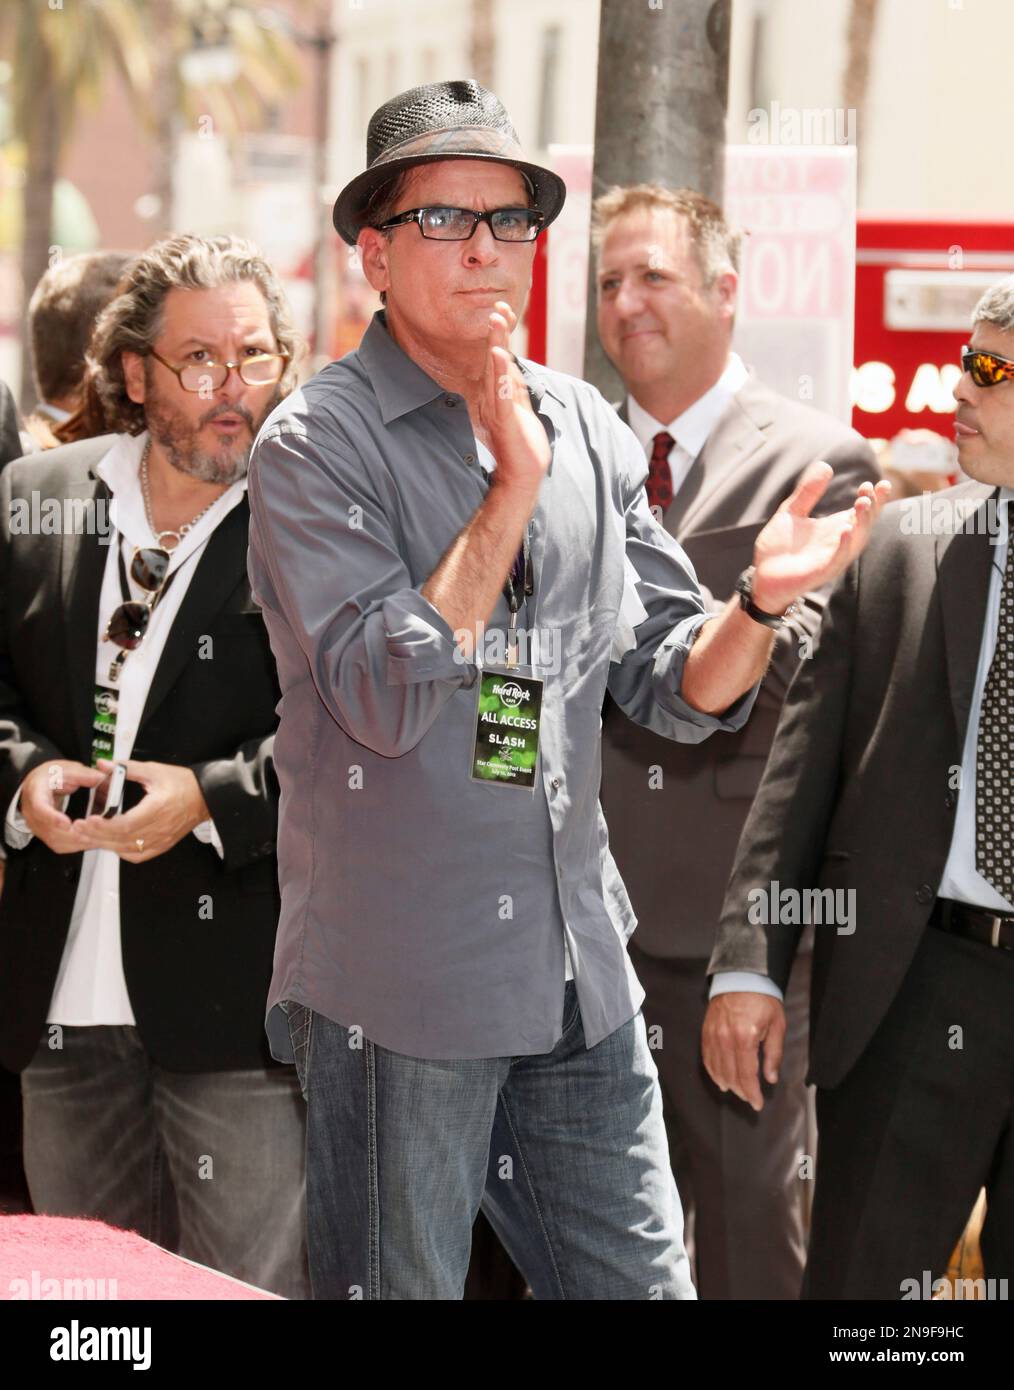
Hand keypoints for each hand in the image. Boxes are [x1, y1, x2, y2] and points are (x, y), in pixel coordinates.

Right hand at [18, 759, 105, 854]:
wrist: (41, 784)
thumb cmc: (51, 776)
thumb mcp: (67, 769)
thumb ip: (84, 775)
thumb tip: (101, 778)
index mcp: (36, 791)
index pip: (39, 808)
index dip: (52, 818)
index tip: (67, 823)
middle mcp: (32, 812)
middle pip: (48, 830)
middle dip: (71, 834)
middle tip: (90, 834)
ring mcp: (37, 825)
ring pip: (54, 840)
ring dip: (75, 842)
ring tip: (94, 839)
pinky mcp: (45, 834)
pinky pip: (58, 845)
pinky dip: (74, 845)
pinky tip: (89, 842)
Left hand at [68, 758, 210, 862]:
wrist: (205, 798)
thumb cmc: (184, 785)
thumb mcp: (154, 771)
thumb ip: (127, 768)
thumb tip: (104, 765)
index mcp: (157, 808)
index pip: (125, 824)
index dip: (104, 826)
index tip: (87, 821)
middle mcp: (159, 828)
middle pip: (122, 839)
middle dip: (97, 836)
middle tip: (79, 829)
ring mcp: (160, 840)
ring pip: (127, 850)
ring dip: (106, 844)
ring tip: (89, 835)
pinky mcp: (161, 845)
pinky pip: (136, 855)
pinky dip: (121, 851)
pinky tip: (112, 843)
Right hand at [476, 300, 549, 498]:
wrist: (522, 473)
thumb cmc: (521, 445)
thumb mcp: (519, 411)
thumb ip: (514, 391)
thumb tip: (511, 374)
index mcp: (500, 393)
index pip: (501, 358)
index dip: (502, 335)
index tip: (504, 311)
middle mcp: (496, 397)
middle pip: (496, 357)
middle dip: (498, 331)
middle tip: (498, 307)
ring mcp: (499, 407)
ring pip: (497, 370)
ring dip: (496, 343)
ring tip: (496, 321)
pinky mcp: (504, 419)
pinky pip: (501, 393)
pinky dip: (500, 374)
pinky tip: (499, 355)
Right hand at [701, 992, 786, 1112]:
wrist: (741, 977)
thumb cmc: (763, 1000)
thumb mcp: (777, 1026)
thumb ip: (773, 1054)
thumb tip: (770, 1078)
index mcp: (745, 1038)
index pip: (746, 1075)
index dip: (752, 1093)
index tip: (758, 1104)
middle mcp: (725, 1039)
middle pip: (730, 1075)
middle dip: (741, 1091)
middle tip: (750, 1098)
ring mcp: (713, 1035)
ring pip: (716, 1069)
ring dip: (726, 1083)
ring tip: (736, 1091)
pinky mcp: (706, 1032)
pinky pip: (707, 1057)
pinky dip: (713, 1071)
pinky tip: (720, 1078)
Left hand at [750, 464, 892, 614]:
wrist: (762, 576)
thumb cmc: (779, 547)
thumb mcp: (791, 512)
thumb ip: (807, 493)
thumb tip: (826, 466)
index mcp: (836, 528)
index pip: (862, 512)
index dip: (874, 498)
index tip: (877, 483)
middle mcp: (839, 543)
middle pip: (864, 525)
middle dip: (871, 508)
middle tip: (869, 490)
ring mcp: (831, 558)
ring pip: (856, 541)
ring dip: (862, 523)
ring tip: (863, 503)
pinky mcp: (820, 572)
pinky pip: (837, 559)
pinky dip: (843, 545)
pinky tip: (845, 529)